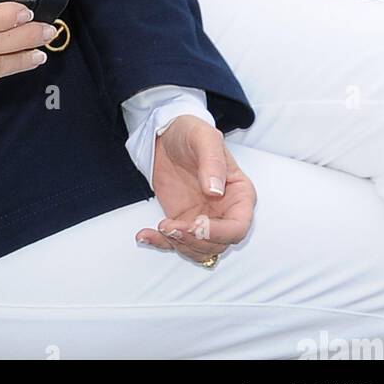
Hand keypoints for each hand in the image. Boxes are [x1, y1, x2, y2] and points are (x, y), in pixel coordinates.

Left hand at [135, 116, 255, 264]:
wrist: (167, 135)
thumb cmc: (191, 133)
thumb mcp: (204, 138)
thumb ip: (212, 162)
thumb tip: (215, 190)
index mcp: (240, 194)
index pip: (238, 226)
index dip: (220, 232)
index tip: (196, 225)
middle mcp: (226, 212)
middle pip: (219, 244)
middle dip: (194, 241)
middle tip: (170, 227)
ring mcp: (205, 219)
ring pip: (200, 250)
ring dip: (179, 246)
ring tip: (160, 227)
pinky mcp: (183, 222)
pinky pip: (176, 243)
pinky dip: (160, 244)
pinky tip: (144, 235)